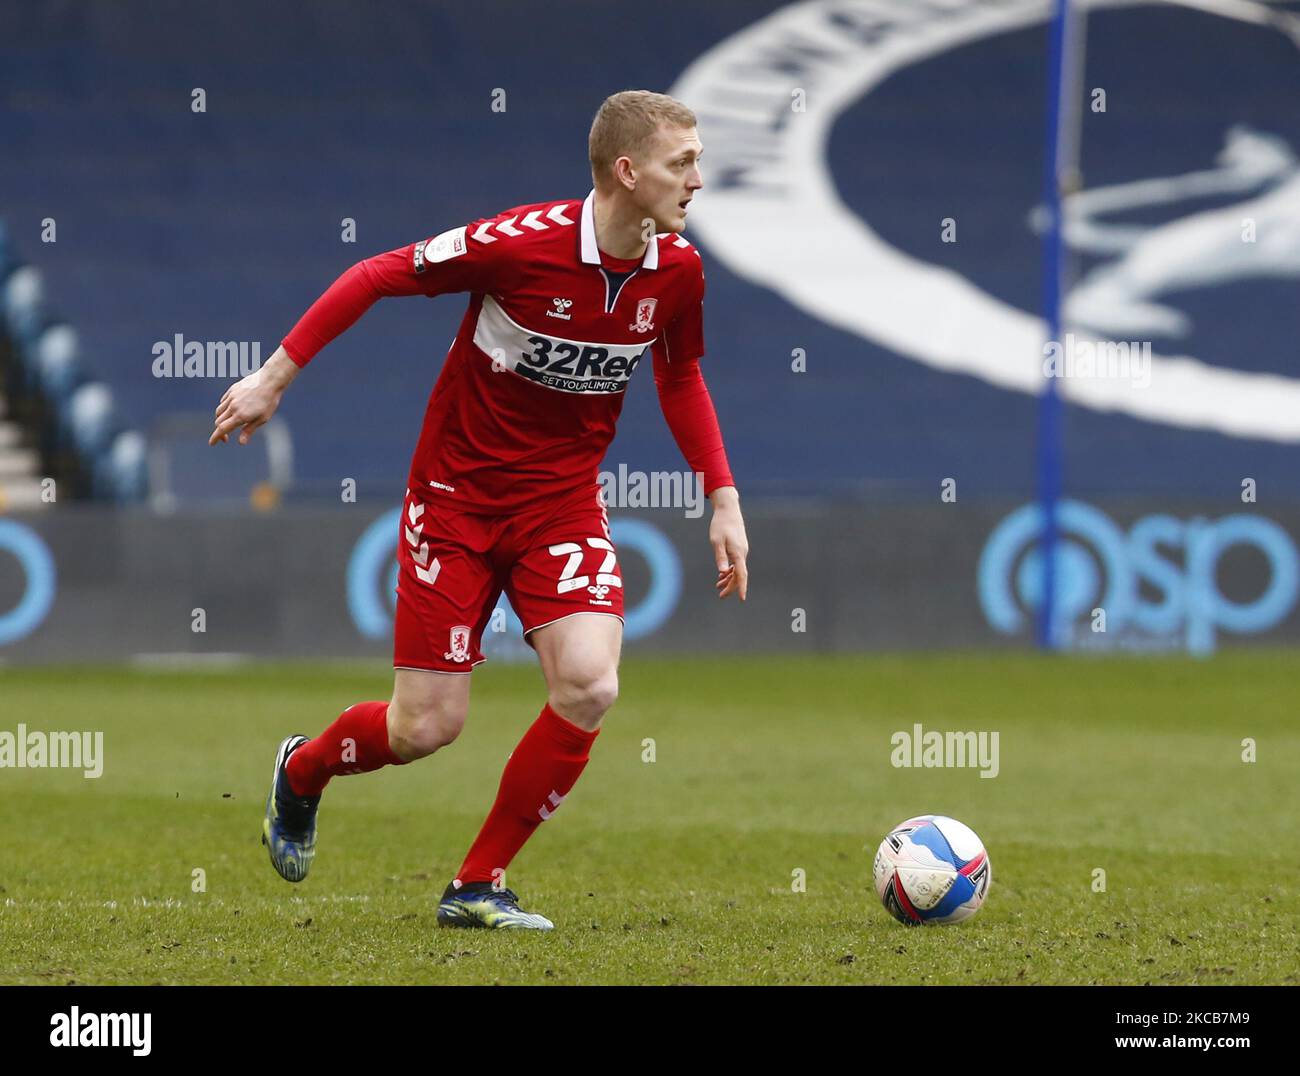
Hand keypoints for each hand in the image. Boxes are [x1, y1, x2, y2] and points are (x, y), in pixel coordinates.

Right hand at [209, 347, 296, 445]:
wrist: (269, 380)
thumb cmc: (269, 401)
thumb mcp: (262, 419)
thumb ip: (249, 430)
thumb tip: (240, 442)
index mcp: (240, 416)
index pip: (222, 429)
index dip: (215, 437)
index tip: (211, 443)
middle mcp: (233, 407)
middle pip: (219, 421)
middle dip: (220, 431)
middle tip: (226, 438)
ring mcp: (231, 397)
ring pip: (219, 411)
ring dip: (220, 420)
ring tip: (228, 425)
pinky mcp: (232, 390)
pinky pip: (223, 402)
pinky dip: (223, 409)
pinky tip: (229, 411)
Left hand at [708, 486, 748, 600]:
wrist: (728, 510)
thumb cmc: (720, 525)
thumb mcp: (716, 541)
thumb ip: (720, 557)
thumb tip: (723, 572)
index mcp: (738, 553)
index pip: (741, 575)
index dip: (741, 588)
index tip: (742, 599)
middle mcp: (742, 553)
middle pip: (739, 575)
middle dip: (731, 587)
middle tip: (720, 596)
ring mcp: (742, 550)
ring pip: (737, 569)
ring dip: (729, 579)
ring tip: (718, 586)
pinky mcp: (739, 547)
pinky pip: (736, 563)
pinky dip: (730, 570)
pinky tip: (722, 574)